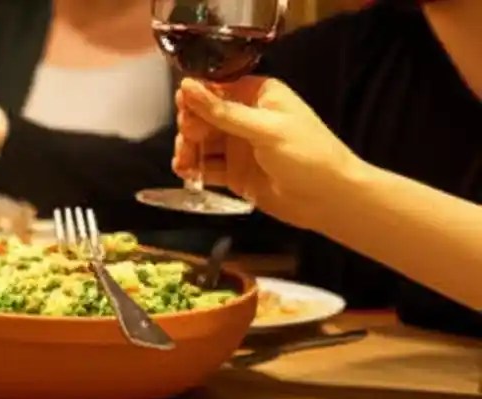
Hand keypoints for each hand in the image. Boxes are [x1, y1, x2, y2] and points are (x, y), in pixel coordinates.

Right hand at [174, 77, 363, 231]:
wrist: (328, 199)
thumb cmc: (308, 155)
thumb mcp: (264, 129)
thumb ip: (222, 111)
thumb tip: (187, 86)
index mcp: (259, 95)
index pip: (218, 88)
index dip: (196, 97)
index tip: (183, 107)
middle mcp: (246, 118)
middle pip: (204, 115)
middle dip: (190, 126)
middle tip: (189, 138)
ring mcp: (239, 147)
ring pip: (201, 142)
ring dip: (188, 150)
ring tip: (184, 162)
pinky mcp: (234, 173)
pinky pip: (206, 167)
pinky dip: (194, 169)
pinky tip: (187, 173)